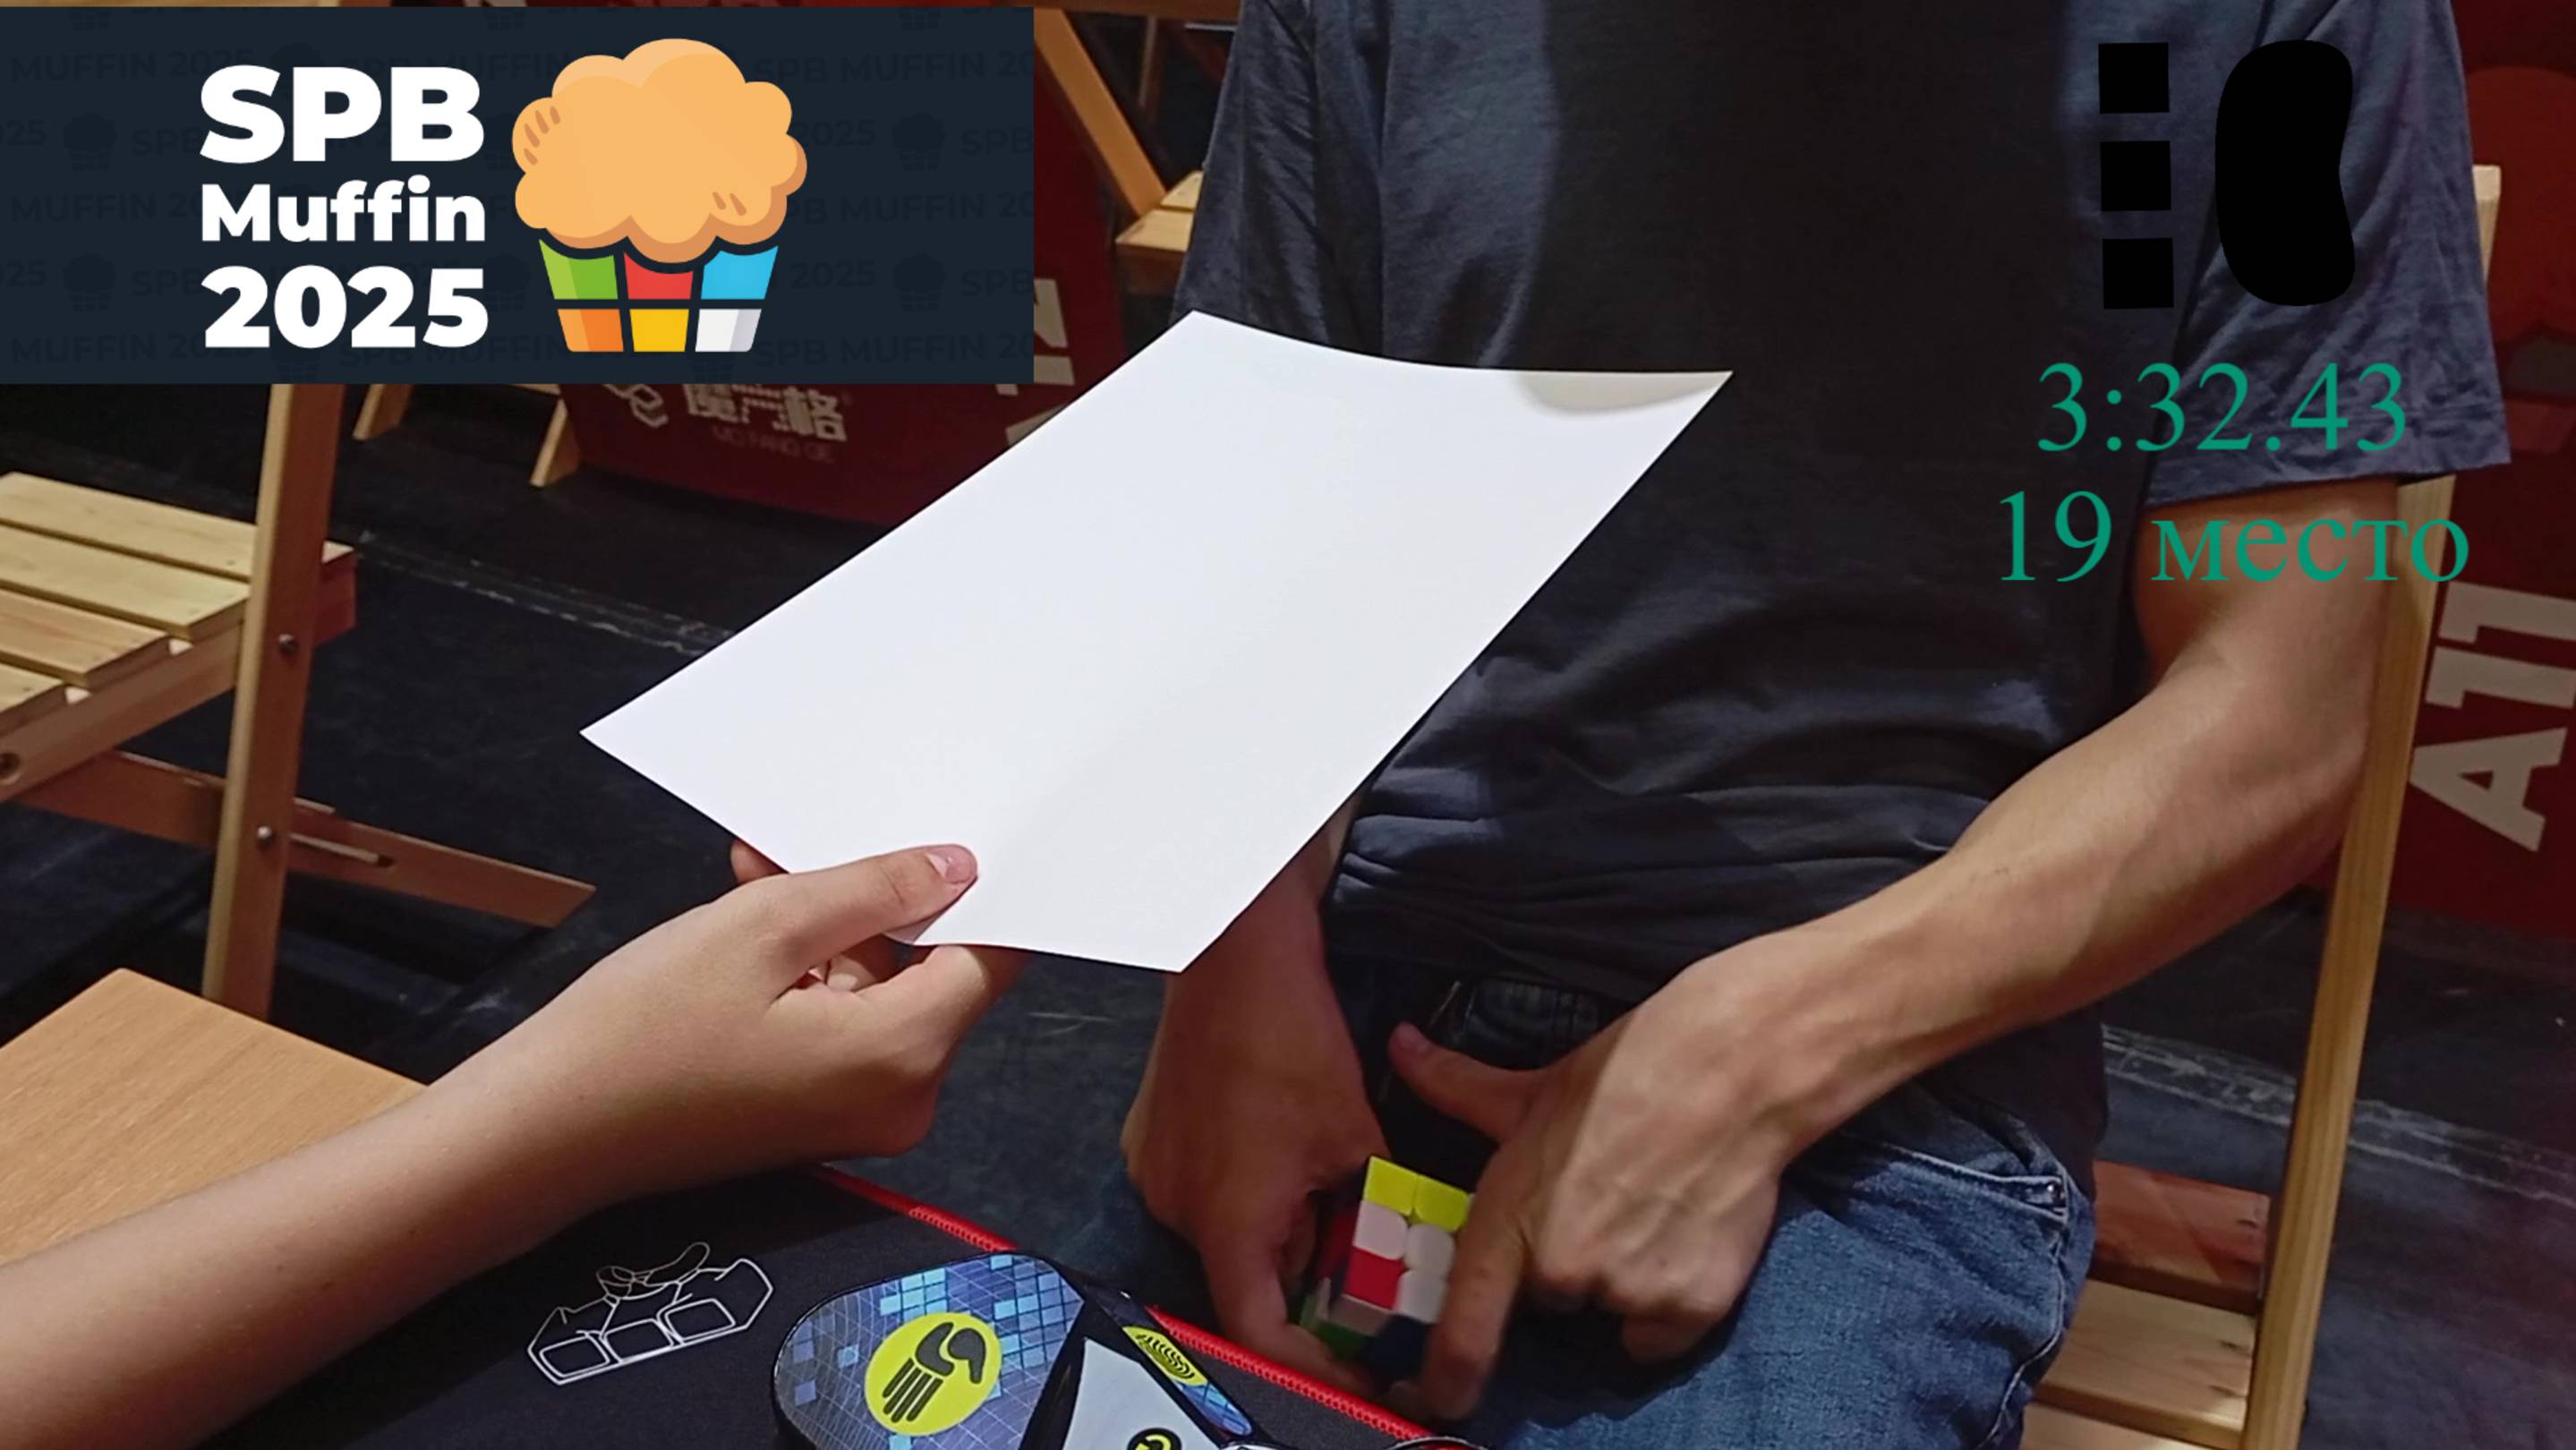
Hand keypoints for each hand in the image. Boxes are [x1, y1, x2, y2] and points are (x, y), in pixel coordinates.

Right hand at [444, 844, 1024, 1208]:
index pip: (988, 958)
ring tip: (752, 880)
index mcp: (904, 1057)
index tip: (935, 835)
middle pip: (930, 973)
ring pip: (876, 991)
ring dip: (824, 931)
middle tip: (801, 853)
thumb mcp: (765, 926)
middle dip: (871, 904)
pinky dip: (804, 974)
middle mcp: (901, 1100)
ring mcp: (858, 1116)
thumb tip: (957, 867)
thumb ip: (875, 890)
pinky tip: (744, 926)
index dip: (968, 893)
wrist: (544, 1132)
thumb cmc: (642, 1031)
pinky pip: (840, 1024)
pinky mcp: (816, 1115)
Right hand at [1119, 867, 1385, 1390]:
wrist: (1233, 954)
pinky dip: (1245, 1196)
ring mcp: (1156, 1177)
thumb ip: (1371, 1212)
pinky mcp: (1149, 1147)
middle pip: (1245, 1282)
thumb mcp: (1356, 1137)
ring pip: (1226, 1238)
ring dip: (1275, 1230)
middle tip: (1355, 1258)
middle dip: (1304, 1279)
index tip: (1352, 1371)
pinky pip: (1202, 1197)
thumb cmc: (1290, 1033)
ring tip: (1316, 1179)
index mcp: (1226, 1220)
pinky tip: (1277, 1150)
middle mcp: (1178, 1209)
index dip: (1309, 1365)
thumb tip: (1398, 1259)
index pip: (1258, 1333)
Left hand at [1387, 955, 1825, 1419]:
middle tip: (1594, 1207)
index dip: (1443, 1381)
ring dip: (1617, 1280)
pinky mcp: (1689, 1309)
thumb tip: (1401, 1046)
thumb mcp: (1526, 1090)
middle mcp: (1561, 1274)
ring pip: (1606, 1310)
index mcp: (1507, 1227)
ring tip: (1645, 1212)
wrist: (1729, 1077)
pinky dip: (1668, 1300)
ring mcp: (1626, 1295)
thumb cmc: (1622, 1077)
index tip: (1435, 1397)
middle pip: (1547, 1299)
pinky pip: (1659, 1329)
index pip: (1462, 1336)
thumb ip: (1454, 1085)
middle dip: (1561, 1265)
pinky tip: (1680, 1241)